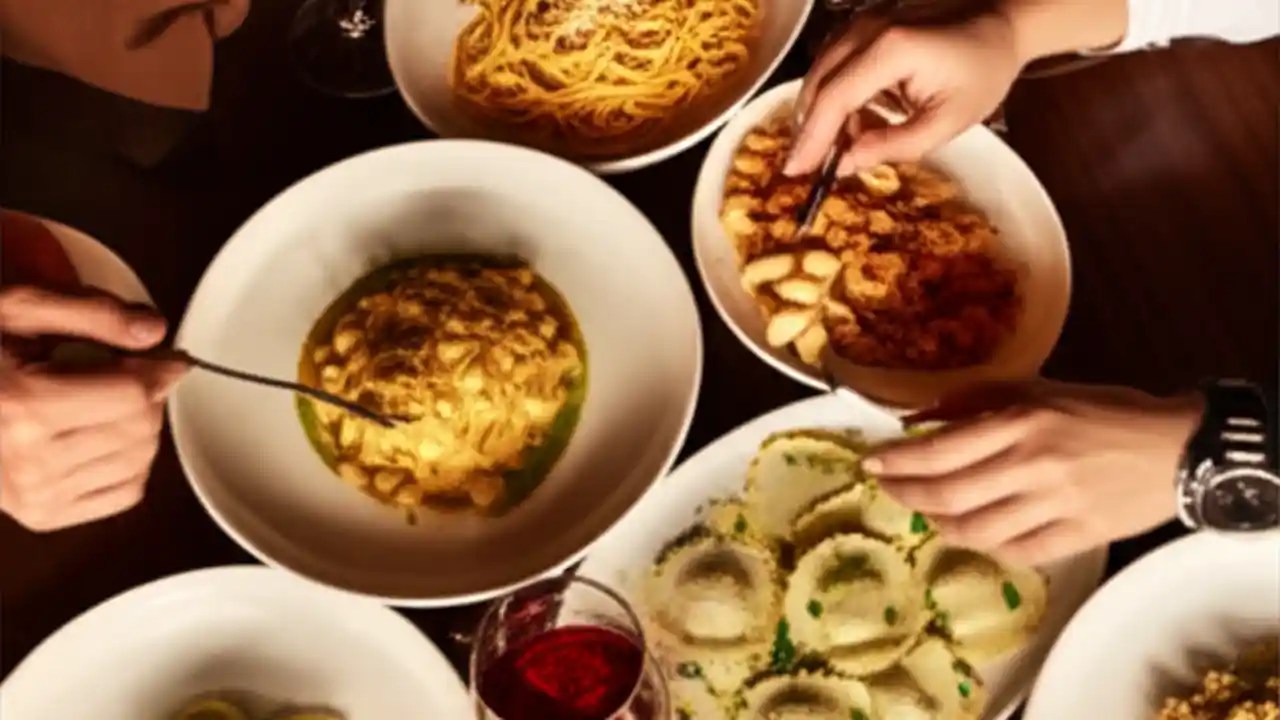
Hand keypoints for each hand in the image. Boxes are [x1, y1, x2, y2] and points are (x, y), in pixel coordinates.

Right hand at [0, 286, 188, 531]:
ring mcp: (34, 496)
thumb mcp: (18, 306)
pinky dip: (129, 463)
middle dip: (148, 396)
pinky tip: (101, 437)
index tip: (165, 357)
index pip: (132, 395)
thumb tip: (154, 331)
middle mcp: (28, 460)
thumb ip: (92, 312)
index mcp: (22, 405)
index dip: (160, 369)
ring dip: (140, 428)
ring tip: (106, 403)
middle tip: (127, 374)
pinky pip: (126, 493)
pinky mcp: (41, 517)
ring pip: (140, 461)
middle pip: (140, 429)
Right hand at [785, 12, 1022, 176]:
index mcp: (892, 50)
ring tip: (841, 147)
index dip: (811, 138)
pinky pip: (832, 65)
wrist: (999, 26)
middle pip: (818, 84)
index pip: (835, 97)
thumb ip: (894, 145)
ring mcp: (862, 22)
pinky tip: (854, 122)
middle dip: (810, 130)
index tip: (795, 171)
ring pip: (820, 74)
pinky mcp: (862, 26)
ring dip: (822, 115)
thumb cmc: (982, 75)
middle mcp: (868, 29)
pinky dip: (834, 97)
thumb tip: (845, 164)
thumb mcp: (947, 123)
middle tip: (812, 167)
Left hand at [861, 381, 1203, 565]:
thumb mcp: (1039, 390)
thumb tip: (916, 418)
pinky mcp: (1078, 536)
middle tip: (886, 489)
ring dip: (939, 523)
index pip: (941, 450)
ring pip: (975, 530)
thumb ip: (976, 401)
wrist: (1181, 448)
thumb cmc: (1105, 411)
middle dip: (905, 494)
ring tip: (927, 511)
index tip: (872, 463)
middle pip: (947, 494)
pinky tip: (972, 533)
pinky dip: (986, 546)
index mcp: (1022, 422)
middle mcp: (1034, 465)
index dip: (898, 462)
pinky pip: (1016, 552)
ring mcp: (1057, 505)